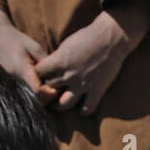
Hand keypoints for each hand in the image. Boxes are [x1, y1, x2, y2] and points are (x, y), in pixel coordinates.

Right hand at [0, 8, 58, 104]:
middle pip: (34, 99)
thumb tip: (60, 78)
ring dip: (40, 97)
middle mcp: (14, 80)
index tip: (58, 87)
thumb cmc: (16, 40)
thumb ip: (47, 63)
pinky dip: (33, 94)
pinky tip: (38, 86)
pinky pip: (23, 95)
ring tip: (47, 87)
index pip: (38, 91)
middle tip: (56, 89)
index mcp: (21, 70)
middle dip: (47, 98)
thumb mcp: (34, 47)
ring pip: (29, 99)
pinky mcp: (9, 85)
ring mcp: (9, 84)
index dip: (50, 93)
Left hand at [34, 0, 149, 113]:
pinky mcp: (97, 91)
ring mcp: (83, 85)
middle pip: (48, 89)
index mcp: (59, 61)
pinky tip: (82, 108)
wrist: (110, 39)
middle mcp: (69, 75)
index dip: (39, 74)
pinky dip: (83, 111)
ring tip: (60, 104)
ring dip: (60, 106)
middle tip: (50, 90)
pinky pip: (87, 109)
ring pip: (64, 104)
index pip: (38, 73)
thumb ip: (57, 59)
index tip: (43, 75)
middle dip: (48, 89)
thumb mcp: (66, 45)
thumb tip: (51, 69)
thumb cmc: (88, 37)